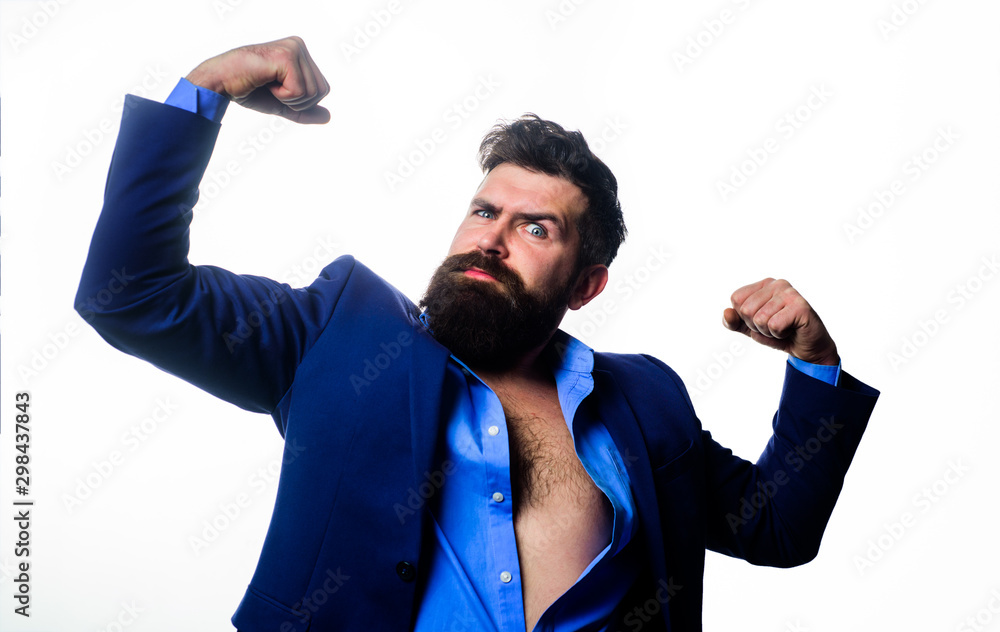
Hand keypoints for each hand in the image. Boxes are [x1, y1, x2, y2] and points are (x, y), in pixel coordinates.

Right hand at [185, 36, 329, 123]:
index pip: (322, 89)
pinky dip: (282, 95)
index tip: (276, 88)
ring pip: (312, 92)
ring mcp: (294, 48)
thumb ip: (304, 109)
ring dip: (288, 98)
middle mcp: (299, 45)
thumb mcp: (282, 103)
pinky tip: (265, 81)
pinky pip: (299, 91)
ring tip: (267, 83)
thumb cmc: (248, 89)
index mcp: (300, 53)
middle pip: (321, 91)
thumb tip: (327, 117)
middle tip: (271, 87)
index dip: (300, 101)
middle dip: (297, 101)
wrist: (221, 82)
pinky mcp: (286, 56)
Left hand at [723, 278, 838, 365]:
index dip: (744, 317)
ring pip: (759, 319)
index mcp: (764, 284)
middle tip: (774, 327)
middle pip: (746, 309)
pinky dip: (779, 335)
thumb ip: (734, 321)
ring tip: (783, 328)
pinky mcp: (800, 306)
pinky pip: (774, 326)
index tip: (763, 320)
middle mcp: (777, 284)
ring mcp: (790, 293)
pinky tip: (791, 330)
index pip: (736, 299)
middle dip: (757, 326)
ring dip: (769, 332)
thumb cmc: (779, 334)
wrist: (806, 348)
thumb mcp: (750, 329)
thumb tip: (726, 313)